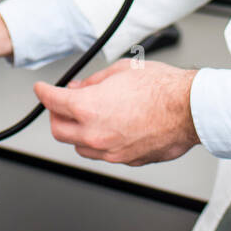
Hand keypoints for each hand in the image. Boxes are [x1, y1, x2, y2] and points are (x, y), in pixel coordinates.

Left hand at [33, 60, 200, 165]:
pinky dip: (98, 141)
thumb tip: (80, 87)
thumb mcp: (121, 70)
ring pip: (79, 147)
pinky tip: (109, 127)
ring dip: (76, 132)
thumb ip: (94, 82)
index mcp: (89, 107)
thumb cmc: (162, 88)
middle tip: (61, 105)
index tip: (42, 89)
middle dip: (55, 116)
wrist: (189, 110)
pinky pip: (102, 153)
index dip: (43, 92)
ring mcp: (110, 151)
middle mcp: (95, 133)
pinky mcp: (125, 160)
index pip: (53, 101)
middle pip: (59, 130)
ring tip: (86, 117)